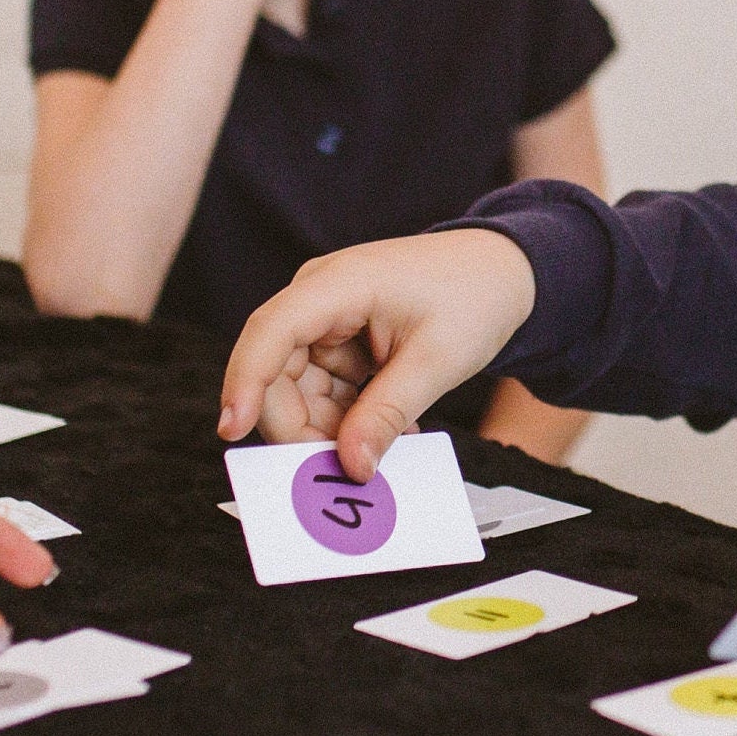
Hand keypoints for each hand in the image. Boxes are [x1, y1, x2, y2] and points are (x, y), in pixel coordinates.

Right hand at [219, 230, 537, 481]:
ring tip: (382, 442)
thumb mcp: (438, 360)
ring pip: (299, 391)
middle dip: (302, 425)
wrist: (504, 270)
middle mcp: (320, 298)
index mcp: (339, 284)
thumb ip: (388, 414)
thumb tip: (350, 465)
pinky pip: (324, 391)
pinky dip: (348, 417)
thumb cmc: (476, 294)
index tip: (232, 429)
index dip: (245, 381)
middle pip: (277, 372)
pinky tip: (388, 426)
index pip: (271, 332)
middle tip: (345, 465)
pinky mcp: (339, 342)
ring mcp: (327, 321)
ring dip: (331, 427)